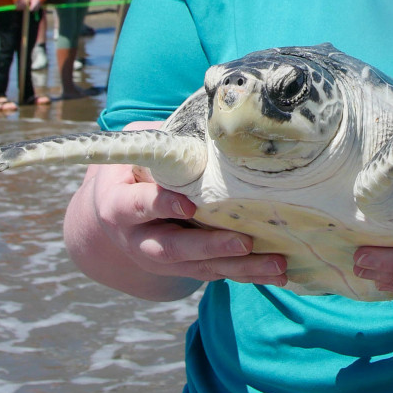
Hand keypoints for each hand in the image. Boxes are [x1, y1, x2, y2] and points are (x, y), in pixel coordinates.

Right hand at [70, 126, 286, 289]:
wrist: (114, 216)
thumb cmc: (131, 171)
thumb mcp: (135, 152)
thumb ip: (159, 142)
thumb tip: (204, 119)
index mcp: (119, 206)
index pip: (138, 207)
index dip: (161, 206)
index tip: (188, 206)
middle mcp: (139, 239)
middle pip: (173, 249)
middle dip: (210, 246)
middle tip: (244, 242)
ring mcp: (163, 259)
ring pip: (201, 267)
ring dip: (240, 268)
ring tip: (276, 264)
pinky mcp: (186, 267)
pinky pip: (218, 272)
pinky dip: (248, 274)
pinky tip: (278, 273)